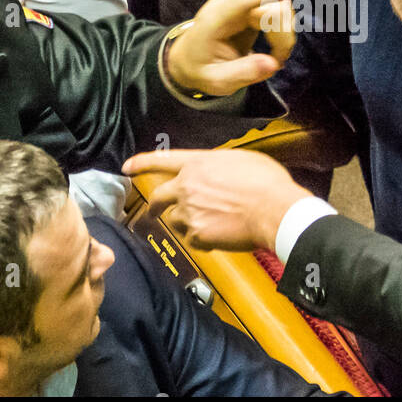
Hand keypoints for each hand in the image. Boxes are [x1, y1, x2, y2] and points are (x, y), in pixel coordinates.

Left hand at [121, 149, 311, 250]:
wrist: (274, 210)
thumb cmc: (266, 183)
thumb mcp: (243, 160)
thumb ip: (221, 166)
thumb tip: (220, 173)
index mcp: (197, 164)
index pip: (162, 160)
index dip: (142, 163)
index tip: (127, 167)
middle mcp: (187, 186)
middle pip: (158, 197)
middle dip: (153, 206)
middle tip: (153, 211)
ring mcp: (189, 212)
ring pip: (176, 221)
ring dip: (188, 223)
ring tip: (212, 224)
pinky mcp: (197, 235)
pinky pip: (192, 240)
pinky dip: (203, 241)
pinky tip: (220, 237)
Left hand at [165, 0, 296, 96]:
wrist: (190, 58)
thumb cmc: (202, 69)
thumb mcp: (218, 81)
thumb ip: (243, 73)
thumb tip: (273, 64)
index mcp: (212, 21)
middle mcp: (223, 4)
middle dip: (281, 25)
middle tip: (281, 58)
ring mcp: (235, 0)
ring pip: (270, 1)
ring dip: (282, 26)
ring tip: (277, 54)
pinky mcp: (246, 2)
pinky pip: (272, 6)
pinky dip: (279, 25)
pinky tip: (275, 43)